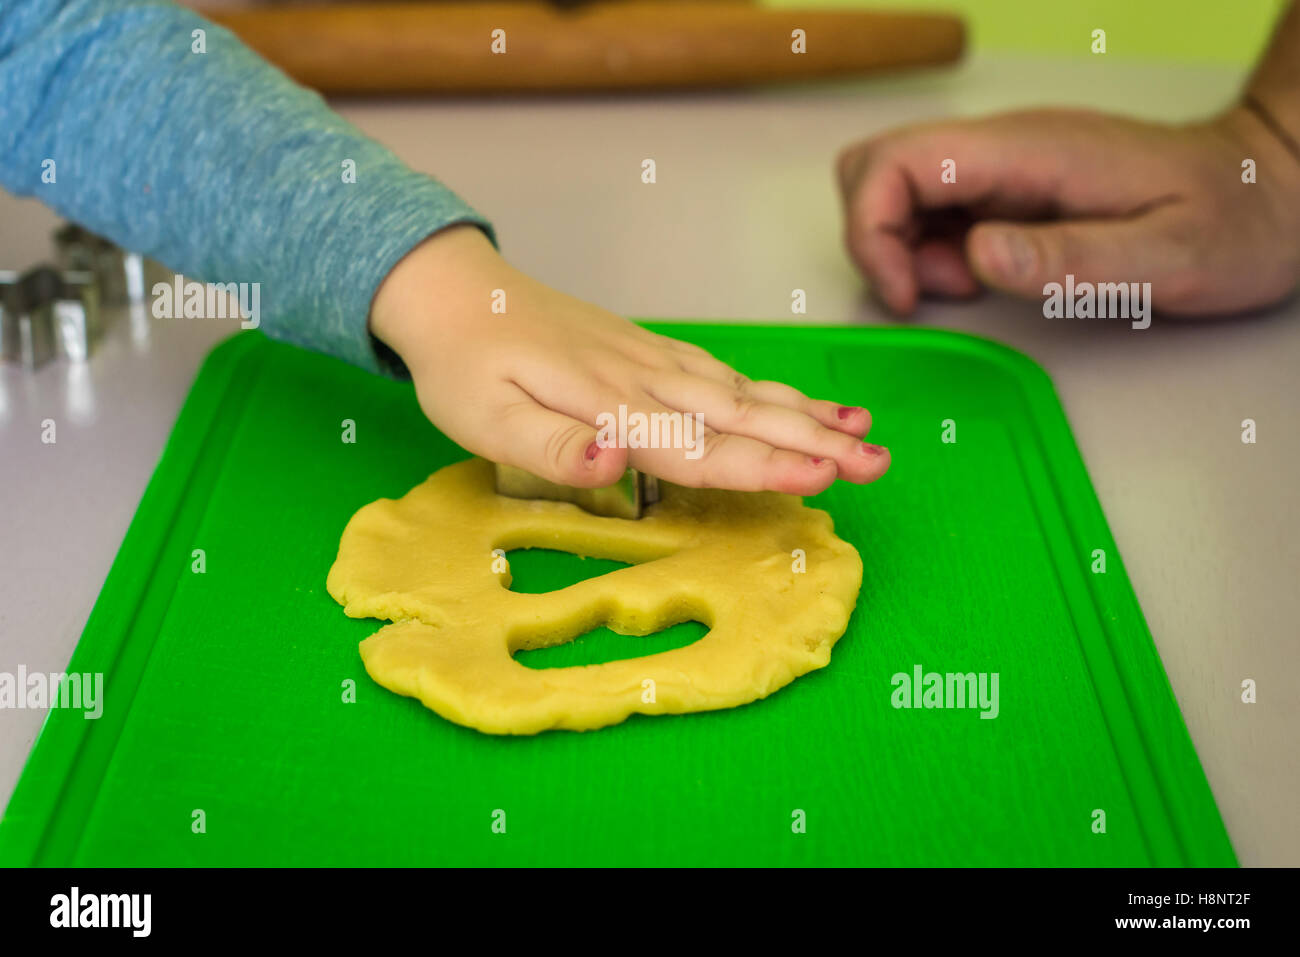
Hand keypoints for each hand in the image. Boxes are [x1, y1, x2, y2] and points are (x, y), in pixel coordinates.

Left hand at [369, 225, 889, 494]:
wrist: (457, 292)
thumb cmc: (464, 366)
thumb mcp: (483, 420)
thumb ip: (551, 449)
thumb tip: (616, 459)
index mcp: (609, 403)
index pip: (699, 445)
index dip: (764, 465)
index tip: (824, 476)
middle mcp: (645, 378)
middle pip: (742, 414)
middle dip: (814, 442)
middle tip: (879, 464)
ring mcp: (652, 360)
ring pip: (743, 390)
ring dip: (805, 414)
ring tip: (864, 434)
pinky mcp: (648, 352)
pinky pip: (723, 372)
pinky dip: (770, 388)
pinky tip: (799, 403)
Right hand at [836, 106, 1299, 315]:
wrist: (1269, 191)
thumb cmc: (1229, 223)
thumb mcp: (1166, 255)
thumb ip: (1067, 259)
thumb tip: (974, 255)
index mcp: (1029, 152)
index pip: (897, 161)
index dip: (873, 230)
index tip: (907, 294)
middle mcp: (1004, 149)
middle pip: (876, 164)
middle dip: (876, 238)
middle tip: (927, 291)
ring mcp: (1002, 165)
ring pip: (895, 188)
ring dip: (901, 249)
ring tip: (963, 289)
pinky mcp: (1006, 187)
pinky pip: (931, 210)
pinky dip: (926, 253)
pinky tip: (976, 278)